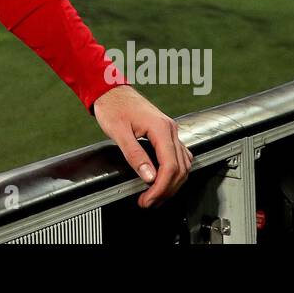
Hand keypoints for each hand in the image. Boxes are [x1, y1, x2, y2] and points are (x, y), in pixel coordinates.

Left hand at [92, 85, 192, 208]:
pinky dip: (174, 172)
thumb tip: (149, 177)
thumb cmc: (112, 106)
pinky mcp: (166, 133)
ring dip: (171, 183)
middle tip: (148, 202)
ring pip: (183, 164)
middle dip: (166, 190)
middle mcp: (170, 129)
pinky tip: (163, 180)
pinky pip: (179, 156)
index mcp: (161, 129)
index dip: (161, 188)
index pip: (170, 166)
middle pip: (180, 168)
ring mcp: (170, 131)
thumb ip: (135, 155)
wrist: (110, 90)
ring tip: (154, 196)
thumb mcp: (118, 132)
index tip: (148, 199)